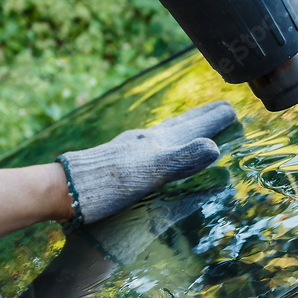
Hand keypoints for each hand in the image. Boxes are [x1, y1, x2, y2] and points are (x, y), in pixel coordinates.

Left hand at [57, 101, 237, 224]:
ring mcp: (130, 148)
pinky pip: (150, 144)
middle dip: (203, 118)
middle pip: (181, 125)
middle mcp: (145, 140)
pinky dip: (164, 141)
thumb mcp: (151, 173)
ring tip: (194, 124)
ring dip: (184, 128)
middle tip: (223, 108)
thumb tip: (214, 147)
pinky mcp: (117, 160)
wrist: (65, 189)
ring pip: (164, 132)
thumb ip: (182, 160)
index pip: (193, 127)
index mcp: (157, 142)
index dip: (213, 120)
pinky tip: (154, 147)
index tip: (233, 110)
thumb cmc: (108, 185)